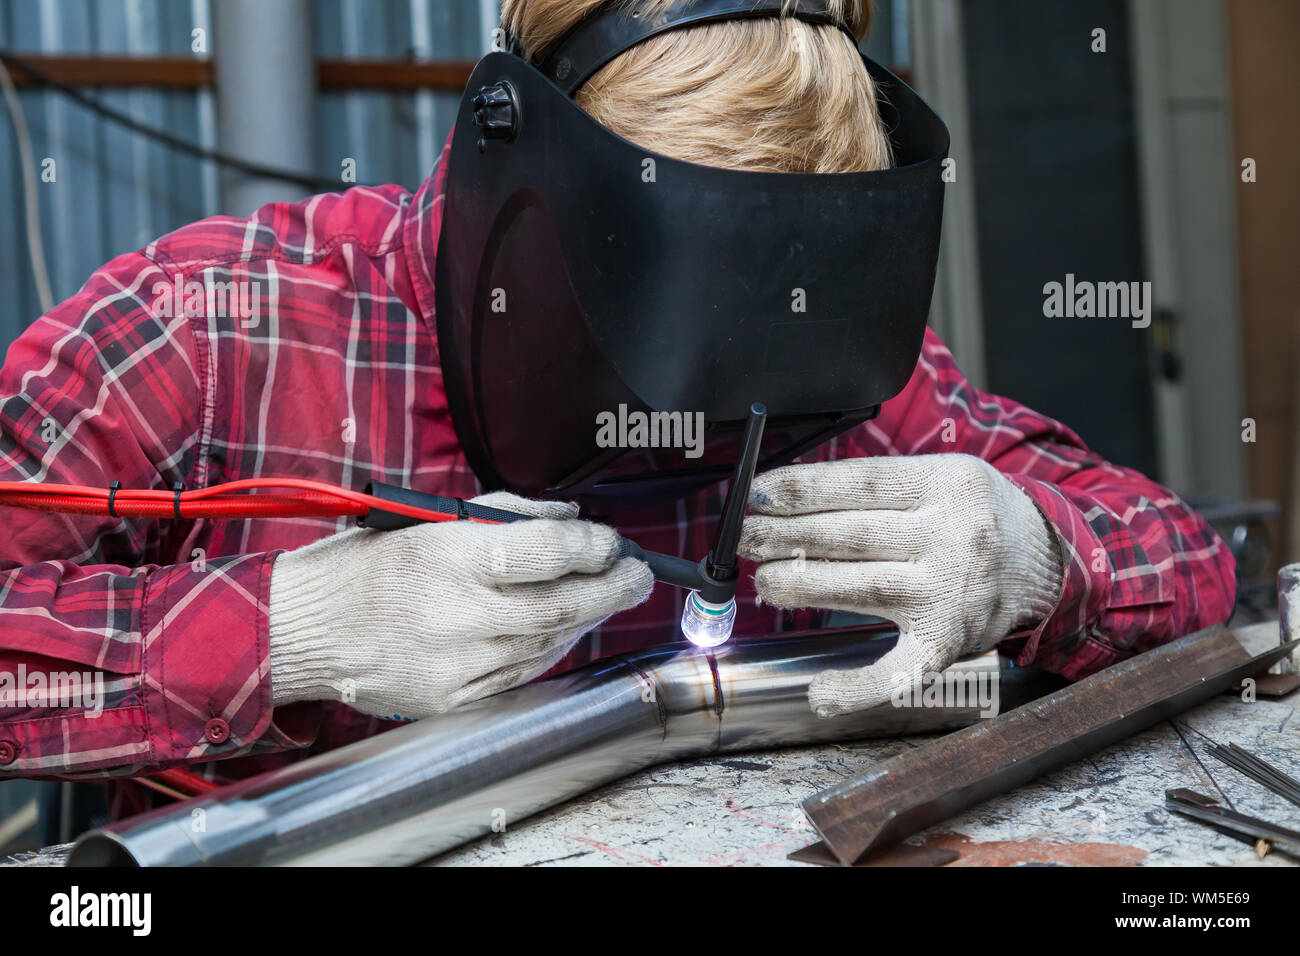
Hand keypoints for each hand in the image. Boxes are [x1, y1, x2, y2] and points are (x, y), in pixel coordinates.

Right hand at [268, 491, 651, 718]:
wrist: (303, 630)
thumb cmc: (362, 568)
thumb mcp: (426, 520)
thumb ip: (504, 514)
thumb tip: (567, 517)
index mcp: (445, 557)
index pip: (547, 553)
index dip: (593, 546)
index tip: (611, 542)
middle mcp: (453, 614)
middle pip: (561, 606)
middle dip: (612, 588)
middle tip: (637, 575)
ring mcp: (454, 664)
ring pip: (547, 644)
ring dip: (585, 619)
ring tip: (601, 597)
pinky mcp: (452, 699)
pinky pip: (521, 675)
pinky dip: (548, 650)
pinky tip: (558, 631)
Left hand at [739, 454, 1061, 716]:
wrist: (1047, 562)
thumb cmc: (974, 516)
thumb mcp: (939, 477)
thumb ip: (876, 487)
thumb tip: (786, 499)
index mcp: (945, 483)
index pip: (858, 483)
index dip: (800, 489)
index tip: (756, 493)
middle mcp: (953, 536)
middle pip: (850, 535)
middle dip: (784, 536)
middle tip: (743, 538)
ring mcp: (952, 593)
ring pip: (859, 590)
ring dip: (799, 586)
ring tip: (763, 580)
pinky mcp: (951, 643)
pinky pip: (898, 671)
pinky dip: (856, 686)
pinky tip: (820, 691)